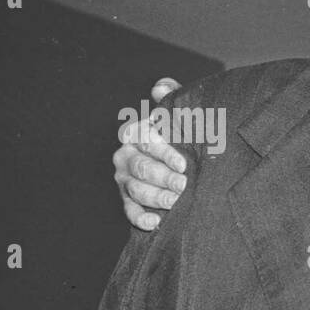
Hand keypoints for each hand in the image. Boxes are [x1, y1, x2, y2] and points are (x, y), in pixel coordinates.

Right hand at [115, 77, 187, 230]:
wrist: (182, 162)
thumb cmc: (179, 135)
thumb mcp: (178, 115)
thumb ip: (172, 98)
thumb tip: (161, 87)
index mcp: (135, 134)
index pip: (142, 139)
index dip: (162, 150)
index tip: (183, 161)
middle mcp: (126, 156)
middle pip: (140, 167)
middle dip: (163, 176)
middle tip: (184, 184)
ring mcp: (125, 179)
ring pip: (136, 189)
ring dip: (156, 197)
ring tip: (176, 202)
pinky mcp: (129, 200)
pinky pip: (130, 211)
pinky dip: (140, 218)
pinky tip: (154, 223)